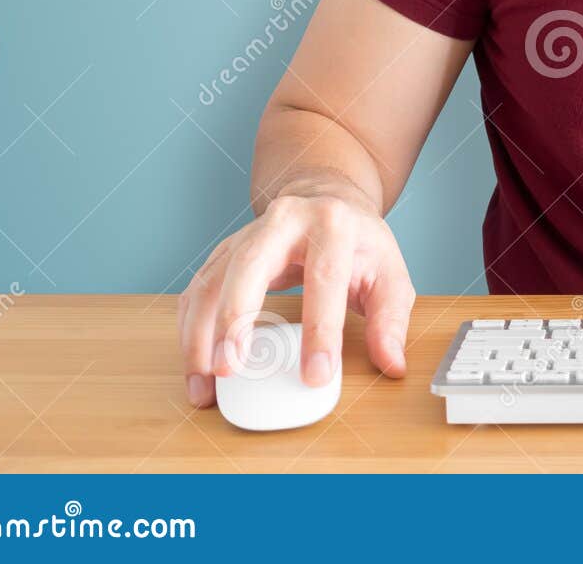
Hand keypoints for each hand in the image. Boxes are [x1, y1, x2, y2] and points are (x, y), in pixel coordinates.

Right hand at [177, 183, 415, 406]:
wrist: (327, 199)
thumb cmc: (359, 243)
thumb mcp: (389, 274)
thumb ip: (390, 319)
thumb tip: (392, 364)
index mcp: (333, 224)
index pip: (325, 278)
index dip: (321, 330)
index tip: (316, 375)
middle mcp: (285, 221)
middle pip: (251, 264)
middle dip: (236, 317)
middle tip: (230, 368)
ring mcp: (248, 233)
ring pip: (213, 278)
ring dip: (201, 333)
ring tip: (206, 381)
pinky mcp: (225, 251)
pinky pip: (198, 289)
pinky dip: (190, 329)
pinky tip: (197, 364)